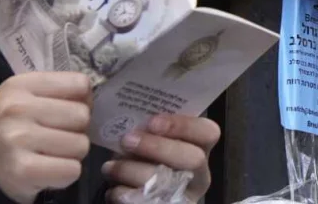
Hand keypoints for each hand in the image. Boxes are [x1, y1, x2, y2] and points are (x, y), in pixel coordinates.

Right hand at [0, 72, 92, 203]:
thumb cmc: (13, 126)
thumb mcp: (28, 97)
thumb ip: (61, 91)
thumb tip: (94, 100)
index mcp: (19, 85)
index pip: (80, 84)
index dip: (81, 100)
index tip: (65, 111)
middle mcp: (16, 109)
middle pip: (82, 116)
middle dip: (76, 130)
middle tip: (57, 136)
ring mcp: (17, 139)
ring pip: (81, 144)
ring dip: (72, 153)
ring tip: (51, 153)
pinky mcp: (22, 170)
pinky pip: (72, 170)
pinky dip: (65, 174)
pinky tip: (48, 170)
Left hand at [102, 114, 220, 202]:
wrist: (140, 192)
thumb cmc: (146, 157)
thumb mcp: (155, 140)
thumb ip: (154, 130)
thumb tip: (136, 124)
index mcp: (200, 149)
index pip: (208, 132)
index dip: (183, 125)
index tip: (152, 122)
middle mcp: (198, 174)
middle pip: (193, 158)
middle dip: (157, 147)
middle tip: (126, 140)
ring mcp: (184, 195)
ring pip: (165, 182)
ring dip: (131, 171)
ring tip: (109, 167)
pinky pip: (144, 202)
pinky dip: (123, 194)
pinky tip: (114, 188)